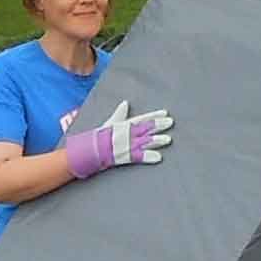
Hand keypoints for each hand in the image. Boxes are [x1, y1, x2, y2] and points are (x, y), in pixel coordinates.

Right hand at [58, 109, 172, 181]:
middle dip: (158, 125)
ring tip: (168, 139)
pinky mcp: (125, 157)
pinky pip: (138, 157)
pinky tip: (159, 157)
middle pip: (146, 128)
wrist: (90, 149)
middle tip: (170, 122)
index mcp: (124, 125)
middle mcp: (127, 134)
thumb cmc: (99, 136)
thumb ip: (120, 114)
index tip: (165, 112)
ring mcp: (127, 145)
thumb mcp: (110, 122)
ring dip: (156, 140)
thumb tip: (125, 103)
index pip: (142, 118)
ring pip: (144, 142)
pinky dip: (148, 157)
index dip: (154, 115)